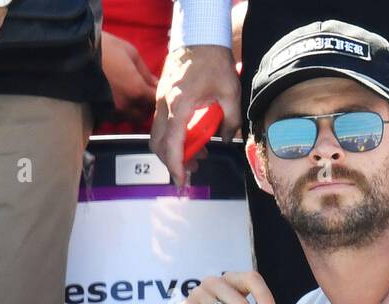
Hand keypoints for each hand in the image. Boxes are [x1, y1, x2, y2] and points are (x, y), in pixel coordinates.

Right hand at [102, 32, 159, 121]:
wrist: (73, 53)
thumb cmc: (105, 49)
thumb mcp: (130, 53)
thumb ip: (145, 72)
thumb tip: (155, 83)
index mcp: (137, 91)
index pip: (156, 101)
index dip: (158, 95)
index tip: (156, 89)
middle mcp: (127, 106)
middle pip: (144, 114)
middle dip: (146, 105)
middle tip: (143, 93)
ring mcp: (112, 112)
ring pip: (129, 117)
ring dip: (132, 109)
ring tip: (127, 96)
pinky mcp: (99, 113)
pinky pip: (115, 117)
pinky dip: (119, 111)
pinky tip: (114, 99)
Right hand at [150, 44, 240, 187]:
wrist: (199, 37)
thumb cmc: (214, 62)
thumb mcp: (230, 92)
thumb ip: (230, 121)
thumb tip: (225, 140)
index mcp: (179, 105)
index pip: (172, 144)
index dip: (175, 167)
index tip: (181, 182)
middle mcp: (164, 105)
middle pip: (158, 144)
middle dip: (172, 162)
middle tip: (192, 171)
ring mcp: (160, 101)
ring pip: (157, 136)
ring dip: (173, 151)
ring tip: (196, 156)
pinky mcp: (162, 98)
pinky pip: (161, 125)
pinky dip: (172, 138)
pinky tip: (191, 139)